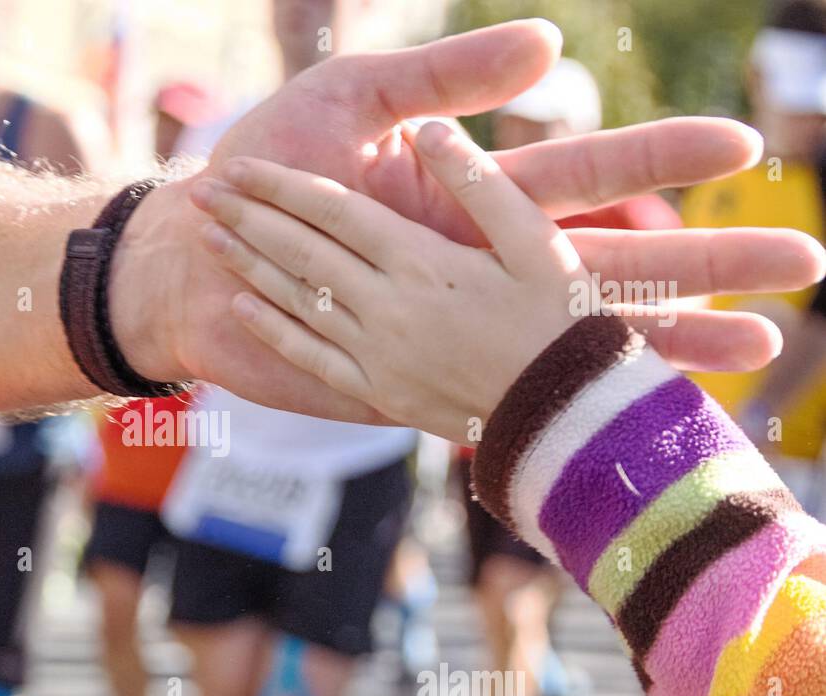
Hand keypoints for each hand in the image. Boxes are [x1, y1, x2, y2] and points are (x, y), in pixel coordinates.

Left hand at [110, 20, 824, 423]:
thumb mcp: (356, 103)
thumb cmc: (271, 169)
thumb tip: (550, 47)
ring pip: (578, 330)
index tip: (746, 143)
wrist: (196, 259)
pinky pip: (502, 382)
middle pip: (610, 259)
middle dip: (705, 259)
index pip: (583, 173)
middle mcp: (472, 271)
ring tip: (763, 346)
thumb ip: (440, 81)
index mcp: (463, 205)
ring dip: (674, 333)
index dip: (658, 154)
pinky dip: (573, 376)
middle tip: (808, 267)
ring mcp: (449, 329)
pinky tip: (659, 383)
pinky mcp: (413, 380)